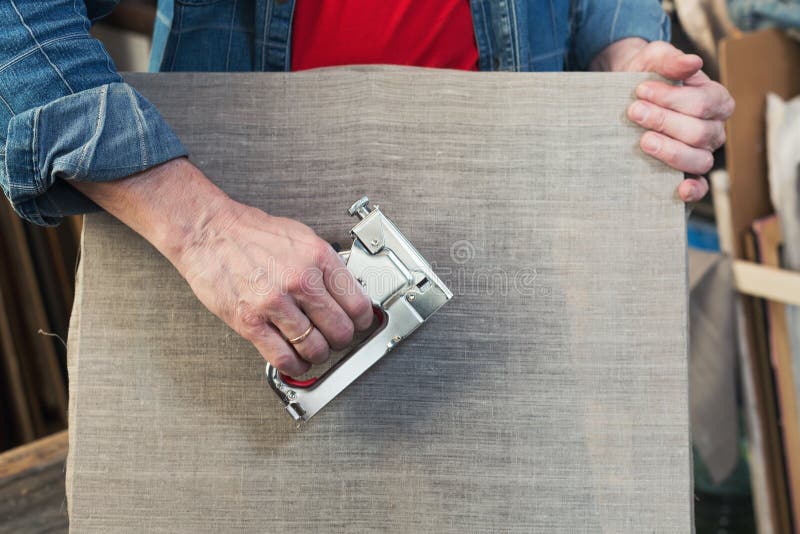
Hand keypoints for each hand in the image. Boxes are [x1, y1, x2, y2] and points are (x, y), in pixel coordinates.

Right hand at [73, 158, 373, 375]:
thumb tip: (347, 291)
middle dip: (341, 341)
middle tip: (335, 340)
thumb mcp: (302, 238)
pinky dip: (294, 366)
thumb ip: (326, 266)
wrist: (208, 231)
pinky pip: (283, 357)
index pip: (358, 304)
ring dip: (318, 355)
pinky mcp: (250, 321)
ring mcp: (275, 303)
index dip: (361, 322)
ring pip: (314, 348)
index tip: (358, 326)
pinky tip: (294, 361)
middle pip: (340, 330)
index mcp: (318, 258)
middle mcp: (300, 280)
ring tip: (314, 351)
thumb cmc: (251, 234)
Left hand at [592, 39, 734, 201]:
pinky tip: (680, 189)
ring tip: (643, 141)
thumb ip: (671, 60)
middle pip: (699, 132)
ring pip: (699, 159)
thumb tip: (692, 62)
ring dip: (670, 151)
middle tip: (633, 112)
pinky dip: (694, 190)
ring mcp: (702, 153)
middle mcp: (714, 129)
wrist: (628, 95)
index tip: (641, 90)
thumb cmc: (647, 75)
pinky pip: (700, 187)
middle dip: (664, 122)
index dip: (672, 98)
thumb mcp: (655, 58)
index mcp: (716, 100)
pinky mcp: (686, 172)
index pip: (703, 103)